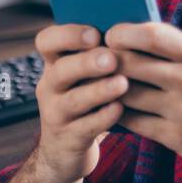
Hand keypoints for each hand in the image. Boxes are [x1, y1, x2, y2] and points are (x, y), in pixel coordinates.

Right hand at [32, 23, 128, 182]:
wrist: (65, 151)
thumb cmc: (87, 101)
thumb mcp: (85, 76)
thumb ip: (101, 54)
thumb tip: (135, 32)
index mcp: (55, 64)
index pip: (47, 41)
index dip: (67, 35)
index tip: (95, 34)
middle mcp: (51, 86)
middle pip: (60, 70)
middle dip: (86, 62)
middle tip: (111, 59)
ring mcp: (56, 114)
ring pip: (73, 100)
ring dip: (98, 90)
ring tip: (122, 83)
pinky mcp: (69, 139)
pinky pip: (85, 127)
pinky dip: (104, 117)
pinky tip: (120, 108)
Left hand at [104, 21, 181, 182]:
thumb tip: (144, 37)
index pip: (153, 34)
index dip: (124, 33)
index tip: (111, 35)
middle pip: (132, 63)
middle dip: (108, 62)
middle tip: (95, 64)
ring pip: (128, 95)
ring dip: (110, 92)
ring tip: (99, 89)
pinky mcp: (180, 138)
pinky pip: (136, 124)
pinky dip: (120, 118)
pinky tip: (114, 114)